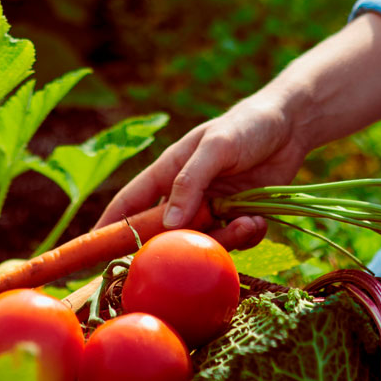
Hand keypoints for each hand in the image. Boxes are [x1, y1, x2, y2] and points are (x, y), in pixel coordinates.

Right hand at [95, 92, 309, 250]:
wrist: (291, 125)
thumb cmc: (245, 126)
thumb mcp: (215, 146)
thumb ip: (190, 182)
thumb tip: (169, 224)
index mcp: (167, 174)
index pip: (128, 205)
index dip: (107, 229)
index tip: (89, 255)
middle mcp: (185, 196)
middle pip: (167, 236)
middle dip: (182, 245)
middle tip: (204, 242)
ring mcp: (211, 209)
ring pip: (202, 243)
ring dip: (224, 240)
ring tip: (246, 222)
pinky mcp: (238, 218)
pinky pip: (234, 242)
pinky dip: (246, 236)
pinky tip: (258, 219)